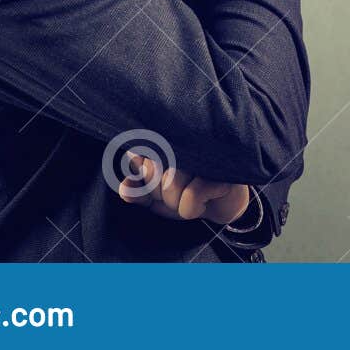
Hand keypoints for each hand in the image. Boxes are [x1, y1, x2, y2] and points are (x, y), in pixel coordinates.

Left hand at [117, 151, 252, 224]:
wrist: (224, 203)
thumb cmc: (188, 193)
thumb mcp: (157, 196)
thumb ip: (138, 190)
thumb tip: (125, 186)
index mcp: (170, 142)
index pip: (141, 160)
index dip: (147, 181)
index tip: (161, 184)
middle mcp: (187, 141)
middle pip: (153, 172)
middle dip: (161, 194)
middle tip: (179, 191)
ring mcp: (207, 153)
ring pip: (170, 184)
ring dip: (176, 202)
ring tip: (191, 195)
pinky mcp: (222, 173)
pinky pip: (190, 198)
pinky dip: (192, 208)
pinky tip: (205, 200)